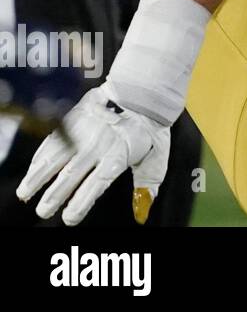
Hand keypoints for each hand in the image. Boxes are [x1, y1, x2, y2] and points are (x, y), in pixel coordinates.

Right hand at [16, 85, 169, 224]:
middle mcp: (98, 145)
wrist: (142, 93)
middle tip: (42, 211)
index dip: (81, 203)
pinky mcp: (74, 119)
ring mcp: (84, 131)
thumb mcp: (157, 156)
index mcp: (118, 156)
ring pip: (56, 157)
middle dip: (54, 196)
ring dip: (38, 177)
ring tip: (25, 193)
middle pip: (71, 175)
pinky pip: (53, 139)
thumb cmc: (149, 130)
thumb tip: (142, 213)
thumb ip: (147, 183)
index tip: (69, 218)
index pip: (96, 185)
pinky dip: (40, 156)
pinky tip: (33, 169)